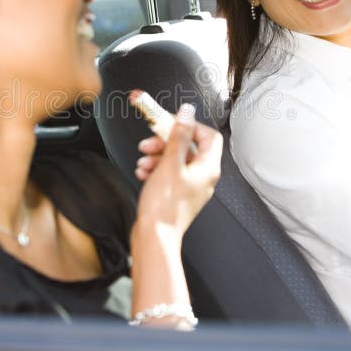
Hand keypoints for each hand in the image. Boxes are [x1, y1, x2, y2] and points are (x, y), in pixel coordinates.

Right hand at [133, 103, 222, 234]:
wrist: (154, 237)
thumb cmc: (164, 205)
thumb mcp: (170, 163)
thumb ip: (179, 135)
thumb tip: (187, 113)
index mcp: (208, 168)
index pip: (208, 136)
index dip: (190, 126)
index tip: (170, 123)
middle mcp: (203, 177)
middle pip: (189, 147)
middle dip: (166, 141)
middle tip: (148, 141)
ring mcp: (191, 187)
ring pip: (176, 160)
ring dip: (157, 155)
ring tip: (142, 160)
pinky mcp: (178, 195)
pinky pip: (169, 174)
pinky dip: (155, 170)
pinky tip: (142, 172)